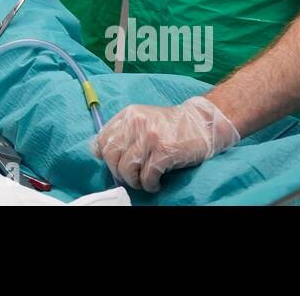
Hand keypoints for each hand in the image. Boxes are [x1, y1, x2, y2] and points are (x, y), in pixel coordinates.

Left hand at [91, 96, 239, 191]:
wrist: (202, 123)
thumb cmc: (170, 125)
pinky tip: (156, 183)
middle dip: (119, 173)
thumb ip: (121, 131)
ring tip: (144, 182)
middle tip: (131, 178)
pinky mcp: (165, 150)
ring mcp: (150, 136)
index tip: (116, 166)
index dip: (106, 158)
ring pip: (127, 169)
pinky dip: (150, 184)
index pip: (102, 140)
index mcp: (128, 115)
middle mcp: (136, 123)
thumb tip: (97, 151)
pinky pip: (147, 175)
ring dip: (135, 182)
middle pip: (111, 156)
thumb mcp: (142, 120)